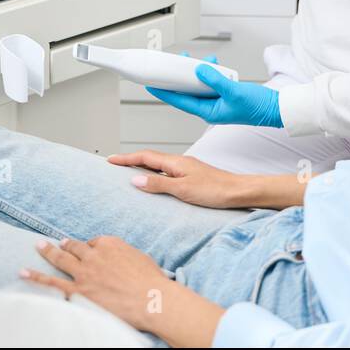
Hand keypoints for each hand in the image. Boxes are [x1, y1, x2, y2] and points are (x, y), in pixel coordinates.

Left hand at [21, 235, 225, 344]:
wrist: (151, 299)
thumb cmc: (152, 281)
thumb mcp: (141, 258)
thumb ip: (125, 256)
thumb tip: (121, 261)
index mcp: (110, 244)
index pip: (96, 242)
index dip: (92, 247)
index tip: (90, 250)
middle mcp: (94, 255)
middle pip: (75, 247)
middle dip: (65, 244)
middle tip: (55, 241)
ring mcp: (84, 273)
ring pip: (61, 258)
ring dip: (47, 251)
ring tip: (38, 245)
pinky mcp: (78, 291)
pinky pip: (52, 283)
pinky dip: (36, 277)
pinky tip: (23, 273)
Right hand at [108, 150, 255, 208]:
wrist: (239, 192)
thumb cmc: (216, 190)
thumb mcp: (183, 189)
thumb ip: (158, 184)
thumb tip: (135, 179)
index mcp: (176, 162)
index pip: (145, 157)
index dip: (126, 158)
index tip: (110, 160)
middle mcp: (180, 163)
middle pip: (150, 158)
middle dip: (131, 161)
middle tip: (115, 165)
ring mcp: (187, 169)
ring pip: (159, 165)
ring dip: (143, 168)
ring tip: (129, 173)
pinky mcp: (193, 177)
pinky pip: (168, 172)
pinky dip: (156, 175)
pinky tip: (156, 183)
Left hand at [147, 62, 281, 127]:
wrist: (275, 109)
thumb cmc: (257, 107)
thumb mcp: (234, 91)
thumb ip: (215, 80)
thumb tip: (198, 69)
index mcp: (208, 112)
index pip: (180, 101)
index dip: (164, 93)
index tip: (151, 85)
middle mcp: (210, 107)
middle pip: (187, 91)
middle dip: (178, 78)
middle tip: (169, 65)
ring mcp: (218, 101)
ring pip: (199, 85)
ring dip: (195, 72)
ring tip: (192, 60)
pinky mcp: (226, 94)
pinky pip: (212, 82)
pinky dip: (210, 72)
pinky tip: (212, 63)